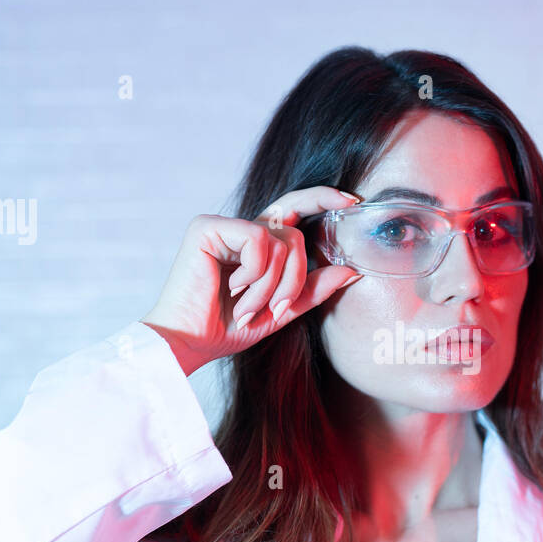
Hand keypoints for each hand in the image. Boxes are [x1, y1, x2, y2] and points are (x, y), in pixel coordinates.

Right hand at [140, 186, 363, 375]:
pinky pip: (258, 240)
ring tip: (247, 306)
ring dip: (271, 285)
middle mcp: (241, 230)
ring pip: (280, 241)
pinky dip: (255, 273)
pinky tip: (233, 287)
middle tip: (278, 308)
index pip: (295, 210)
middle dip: (295, 278)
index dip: (323, 199)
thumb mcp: (281, 310)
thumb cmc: (227, 328)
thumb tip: (351, 270)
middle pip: (295, 235)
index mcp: (256, 244)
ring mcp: (224, 226)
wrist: (189, 342)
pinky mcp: (208, 227)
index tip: (353, 201)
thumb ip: (312, 290)